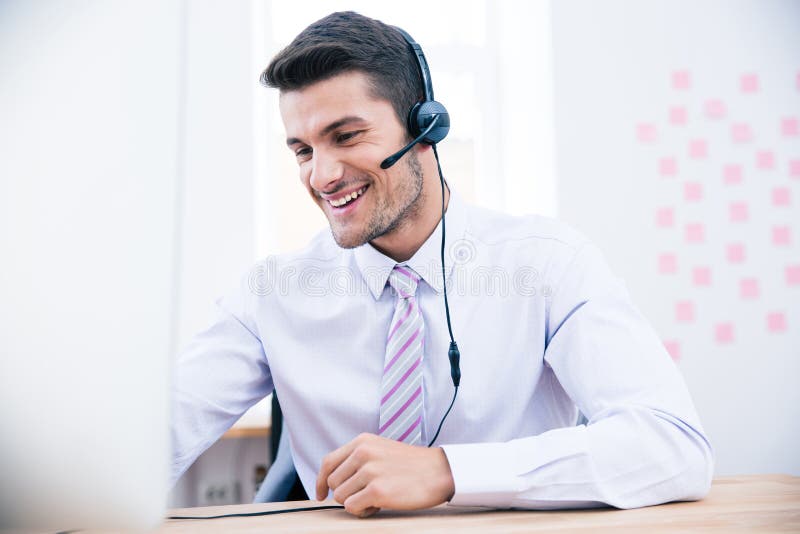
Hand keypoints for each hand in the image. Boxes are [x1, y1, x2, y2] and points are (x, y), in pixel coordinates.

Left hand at [315, 433, 455, 516]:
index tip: (321, 494)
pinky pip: (352, 508)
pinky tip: (378, 505)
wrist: (439, 471)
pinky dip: (363, 511)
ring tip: (375, 498)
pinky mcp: (377, 491)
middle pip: (333, 483)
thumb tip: (333, 481)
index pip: (328, 462)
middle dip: (346, 493)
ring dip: (355, 503)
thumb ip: (357, 458)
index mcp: (362, 442)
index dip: (320, 481)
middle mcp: (363, 453)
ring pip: (340, 497)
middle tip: (366, 494)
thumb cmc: (411, 464)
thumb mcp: (380, 449)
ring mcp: (369, 471)